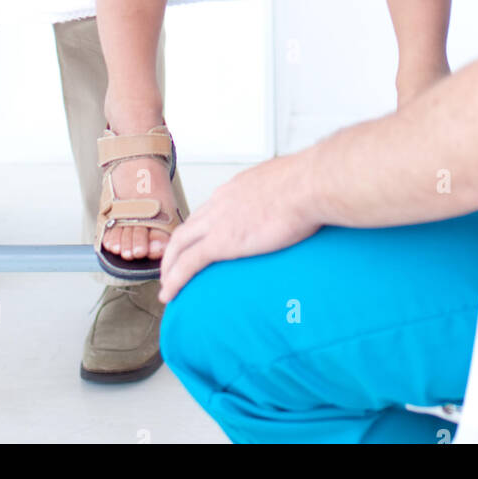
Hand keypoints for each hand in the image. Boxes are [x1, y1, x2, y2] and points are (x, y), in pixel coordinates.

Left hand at [158, 153, 320, 304]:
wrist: (308, 185)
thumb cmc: (310, 184)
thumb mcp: (289, 184)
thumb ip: (283, 196)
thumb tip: (296, 205)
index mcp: (237, 189)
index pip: (208, 210)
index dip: (198, 229)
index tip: (196, 244)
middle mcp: (221, 202)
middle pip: (187, 227)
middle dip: (175, 250)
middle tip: (171, 268)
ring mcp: (219, 221)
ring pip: (180, 245)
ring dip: (169, 267)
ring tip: (167, 286)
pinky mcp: (222, 241)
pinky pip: (188, 263)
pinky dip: (175, 279)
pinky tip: (170, 294)